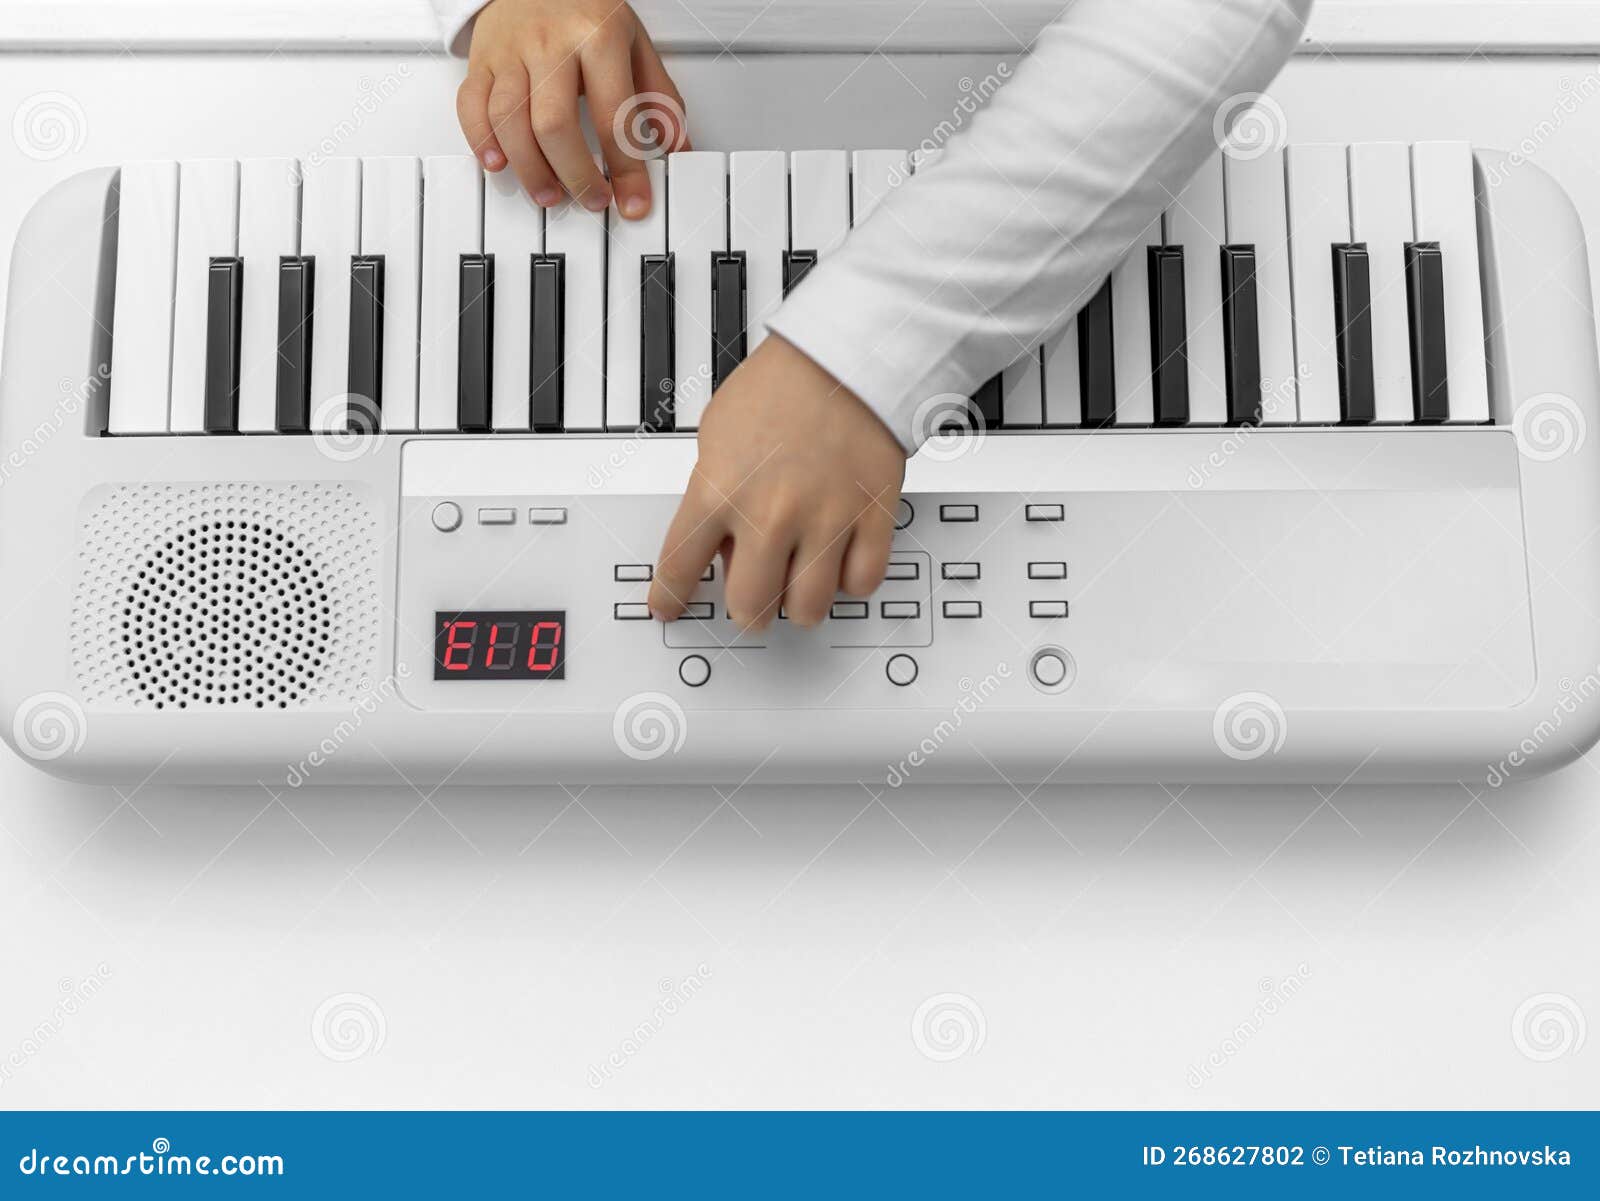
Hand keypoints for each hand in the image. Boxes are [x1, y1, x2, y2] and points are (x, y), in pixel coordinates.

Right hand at [455, 0, 689, 217]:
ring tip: (549, 194)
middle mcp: (551, 45)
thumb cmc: (585, 8)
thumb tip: (677, 145)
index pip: (614, 117)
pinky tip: (498, 163)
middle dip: (576, 176)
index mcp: (597, 37)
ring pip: (510, 122)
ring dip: (530, 170)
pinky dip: (481, 141)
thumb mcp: (633, 42)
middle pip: (555, 126)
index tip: (633, 202)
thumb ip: (657, 95)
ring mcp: (511, 52)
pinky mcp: (482, 60)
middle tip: (592, 200)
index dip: (627, 170)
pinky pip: (471, 106)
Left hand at [649, 337, 907, 629]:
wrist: (843, 357)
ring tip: (798, 583)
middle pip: (750, 607)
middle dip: (748, 610)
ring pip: (808, 608)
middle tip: (752, 597)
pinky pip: (861, 582)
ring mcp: (824, 519)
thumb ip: (713, 494)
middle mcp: (771, 513)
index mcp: (720, 489)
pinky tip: (840, 563)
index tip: (668, 606)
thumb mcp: (717, 435)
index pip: (680, 567)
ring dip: (799, 604)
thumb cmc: (780, 386)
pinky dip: (850, 581)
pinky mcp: (871, 516)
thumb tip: (722, 545)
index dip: (670, 597)